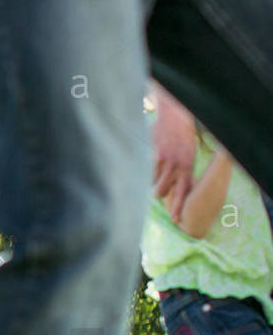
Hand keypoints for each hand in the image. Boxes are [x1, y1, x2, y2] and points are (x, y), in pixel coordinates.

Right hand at [152, 84, 196, 223]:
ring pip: (153, 182)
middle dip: (159, 193)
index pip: (183, 191)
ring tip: (158, 169)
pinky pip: (148, 170)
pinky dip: (148, 169)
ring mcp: (165, 160)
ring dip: (153, 180)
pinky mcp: (154, 154)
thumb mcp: (188, 154)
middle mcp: (178, 164)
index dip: (177, 207)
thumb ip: (184, 171)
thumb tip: (180, 190)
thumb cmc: (182, 135)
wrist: (175, 114)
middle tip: (160, 188)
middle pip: (162, 192)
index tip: (174, 220)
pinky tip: (153, 158)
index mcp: (188, 165)